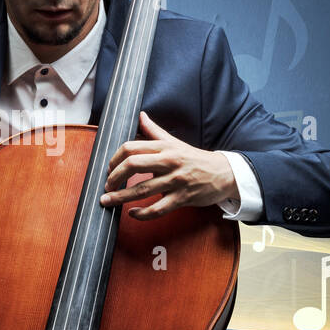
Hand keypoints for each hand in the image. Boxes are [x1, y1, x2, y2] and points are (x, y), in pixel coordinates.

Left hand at [100, 111, 237, 219]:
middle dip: (114, 176)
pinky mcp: (182, 198)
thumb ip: (154, 131)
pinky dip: (142, 214)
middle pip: (133, 165)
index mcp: (164, 147)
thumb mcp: (174, 142)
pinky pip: (157, 209)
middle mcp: (169, 162)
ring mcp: (175, 181)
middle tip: (106, 185)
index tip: (109, 168)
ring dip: (120, 197)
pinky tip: (132, 213)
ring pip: (142, 190)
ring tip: (107, 201)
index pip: (131, 147)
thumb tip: (140, 115)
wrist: (223, 173)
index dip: (115, 158)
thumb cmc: (194, 158)